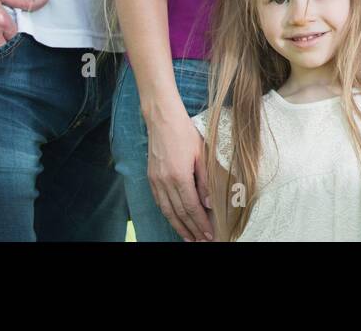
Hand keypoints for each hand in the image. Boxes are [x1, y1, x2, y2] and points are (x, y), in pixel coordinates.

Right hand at [146, 112, 214, 240]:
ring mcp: (155, 180)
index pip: (192, 208)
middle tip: (201, 241)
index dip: (200, 223)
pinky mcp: (151, 177)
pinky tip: (174, 219)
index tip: (209, 234)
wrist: (162, 119)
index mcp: (179, 176)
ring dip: (178, 226)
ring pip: (167, 211)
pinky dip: (167, 214)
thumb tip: (209, 203)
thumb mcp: (201, 154)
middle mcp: (165, 182)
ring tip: (188, 238)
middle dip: (191, 230)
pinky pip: (159, 202)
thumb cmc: (185, 133)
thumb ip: (205, 180)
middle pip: (179, 213)